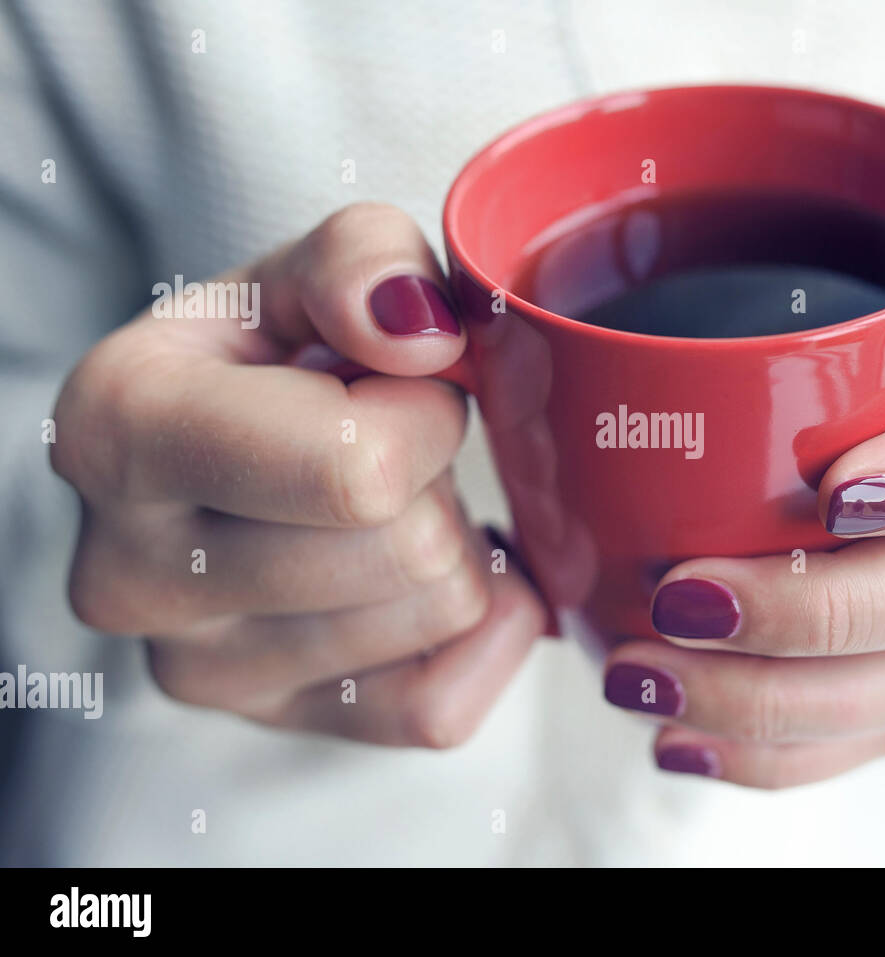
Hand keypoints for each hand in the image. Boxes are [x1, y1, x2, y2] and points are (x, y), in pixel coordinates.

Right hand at [51, 202, 543, 746]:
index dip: (426, 416)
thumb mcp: (302, 270)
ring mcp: (198, 666)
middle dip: (438, 480)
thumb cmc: (268, 354)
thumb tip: (422, 335)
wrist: (226, 449)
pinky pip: (441, 706)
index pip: (358, 471)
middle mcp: (133, 573)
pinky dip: (478, 633)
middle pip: (411, 550)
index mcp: (124, 431)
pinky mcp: (269, 721)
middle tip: (388, 448)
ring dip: (451, 544)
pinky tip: (428, 574)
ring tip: (384, 504)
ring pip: (439, 616)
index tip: (392, 387)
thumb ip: (364, 259)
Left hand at [604, 253, 884, 786]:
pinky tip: (686, 742)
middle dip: (831, 609)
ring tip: (652, 683)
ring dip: (788, 700)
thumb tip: (456, 325)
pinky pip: (884, 730)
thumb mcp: (759, 235)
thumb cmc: (780, 299)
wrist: (797, 374)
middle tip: (685, 597)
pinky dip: (783, 752)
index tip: (834, 489)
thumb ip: (678, 241)